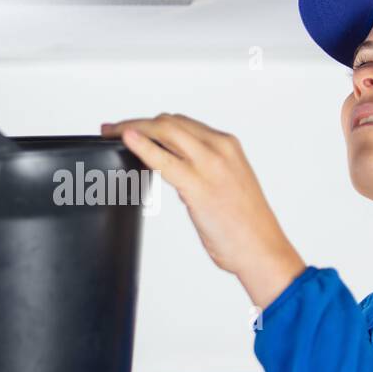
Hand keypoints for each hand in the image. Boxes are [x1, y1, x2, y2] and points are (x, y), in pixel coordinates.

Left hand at [102, 113, 305, 309]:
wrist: (262, 249)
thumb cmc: (246, 225)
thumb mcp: (227, 183)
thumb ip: (203, 169)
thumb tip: (172, 165)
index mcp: (227, 145)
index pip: (182, 122)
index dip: (151, 123)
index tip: (130, 127)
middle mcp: (220, 148)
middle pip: (169, 122)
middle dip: (136, 122)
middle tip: (110, 130)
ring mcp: (210, 165)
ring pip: (165, 131)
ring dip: (132, 129)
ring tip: (110, 134)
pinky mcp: (199, 185)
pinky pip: (164, 160)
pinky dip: (142, 146)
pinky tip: (126, 139)